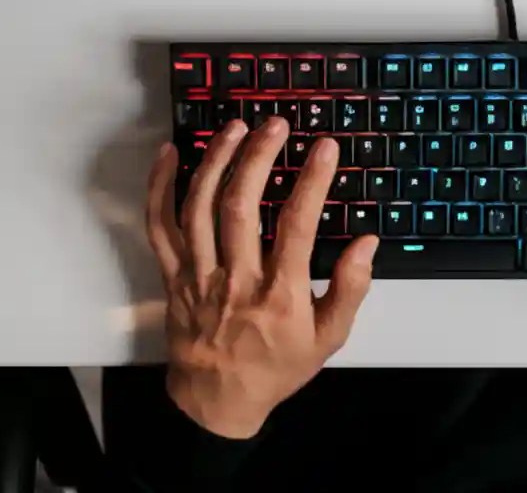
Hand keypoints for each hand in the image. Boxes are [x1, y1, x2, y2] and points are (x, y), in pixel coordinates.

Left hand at [146, 118, 377, 438]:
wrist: (216, 401)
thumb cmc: (276, 368)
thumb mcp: (328, 339)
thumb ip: (350, 289)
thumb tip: (366, 242)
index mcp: (279, 295)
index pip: (297, 226)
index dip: (312, 181)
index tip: (324, 147)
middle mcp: (235, 280)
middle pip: (239, 207)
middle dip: (257, 158)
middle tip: (275, 125)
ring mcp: (198, 276)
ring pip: (199, 209)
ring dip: (216, 162)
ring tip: (235, 128)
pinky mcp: (172, 276)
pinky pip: (160, 226)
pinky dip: (160, 188)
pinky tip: (173, 154)